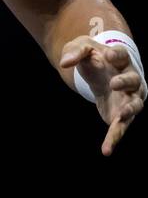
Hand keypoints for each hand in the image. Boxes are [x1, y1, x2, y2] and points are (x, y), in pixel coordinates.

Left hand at [60, 36, 145, 155]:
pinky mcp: (122, 114)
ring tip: (120, 116)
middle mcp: (130, 80)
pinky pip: (121, 127)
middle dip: (125, 82)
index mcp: (120, 60)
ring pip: (134, 105)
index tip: (109, 55)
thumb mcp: (82, 48)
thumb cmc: (93, 57)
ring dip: (129, 110)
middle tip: (114, 83)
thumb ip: (75, 53)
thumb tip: (63, 63)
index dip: (117, 55)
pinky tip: (106, 150)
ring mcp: (129, 98)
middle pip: (133, 81)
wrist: (100, 71)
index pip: (122, 55)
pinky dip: (114, 137)